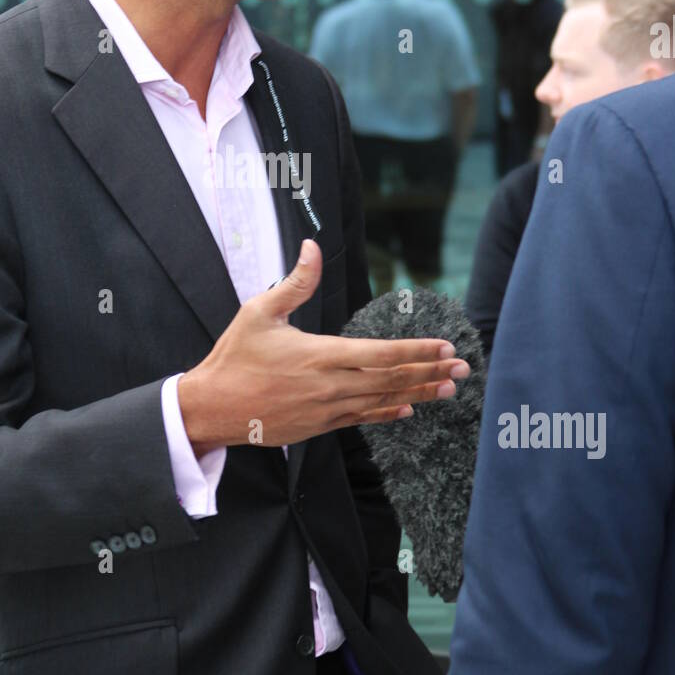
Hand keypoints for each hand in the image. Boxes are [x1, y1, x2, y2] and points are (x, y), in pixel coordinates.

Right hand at [178, 238, 469, 452]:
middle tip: (463, 368)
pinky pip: (361, 419)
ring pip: (382, 401)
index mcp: (319, 354)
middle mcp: (329, 385)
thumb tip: (311, 247)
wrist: (212, 408)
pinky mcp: (318, 426)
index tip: (444, 345)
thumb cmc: (234, 357)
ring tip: (448, 389)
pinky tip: (408, 409)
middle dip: (430, 372)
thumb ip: (294, 282)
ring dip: (418, 394)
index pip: (381, 354)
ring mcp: (325, 410)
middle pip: (390, 379)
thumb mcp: (259, 311)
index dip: (417, 350)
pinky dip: (387, 413)